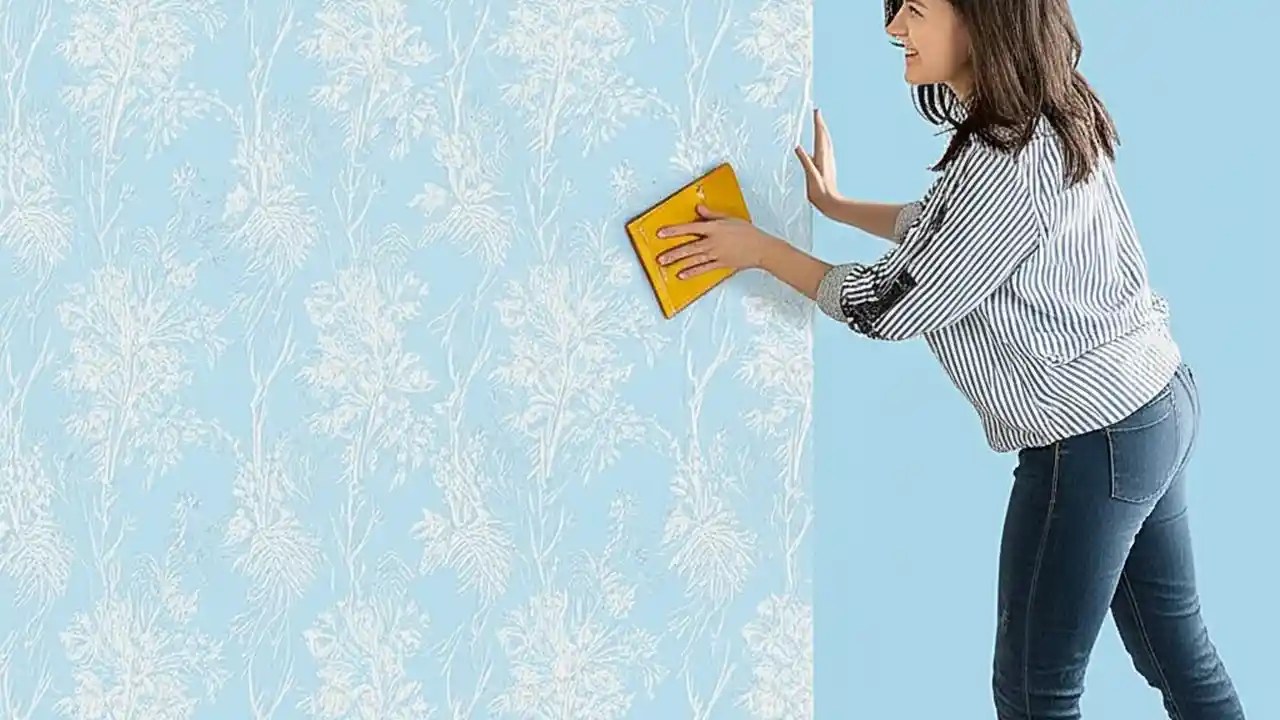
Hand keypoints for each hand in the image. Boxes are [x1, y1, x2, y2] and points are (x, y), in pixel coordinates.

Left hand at [656, 204, 780, 278]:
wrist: (761, 248)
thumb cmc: (746, 232)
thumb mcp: (729, 218)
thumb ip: (712, 214)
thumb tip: (698, 208)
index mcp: (714, 228)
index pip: (690, 228)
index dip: (675, 231)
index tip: (661, 233)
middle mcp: (713, 241)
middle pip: (689, 247)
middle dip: (673, 252)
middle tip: (659, 257)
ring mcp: (716, 254)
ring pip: (694, 258)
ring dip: (679, 262)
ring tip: (665, 265)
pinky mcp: (720, 264)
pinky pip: (704, 268)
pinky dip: (692, 272)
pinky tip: (682, 274)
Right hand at [795, 108, 839, 213]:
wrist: (832, 204)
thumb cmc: (821, 192)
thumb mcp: (811, 176)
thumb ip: (805, 161)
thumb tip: (798, 147)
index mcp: (822, 157)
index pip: (820, 135)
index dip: (818, 123)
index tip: (816, 111)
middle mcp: (826, 157)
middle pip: (824, 136)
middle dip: (820, 124)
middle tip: (817, 113)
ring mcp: (828, 162)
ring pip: (825, 142)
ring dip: (822, 132)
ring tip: (818, 124)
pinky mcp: (827, 167)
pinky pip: (824, 150)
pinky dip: (821, 142)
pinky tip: (818, 145)